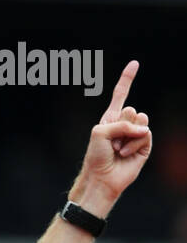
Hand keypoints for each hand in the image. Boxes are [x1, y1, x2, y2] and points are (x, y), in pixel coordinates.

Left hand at [71, 61, 151, 215]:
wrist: (100, 178)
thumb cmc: (95, 157)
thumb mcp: (100, 132)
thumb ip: (120, 123)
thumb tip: (144, 129)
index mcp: (111, 118)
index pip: (121, 94)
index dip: (127, 79)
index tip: (134, 63)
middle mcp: (124, 125)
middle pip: (131, 109)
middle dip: (120, 125)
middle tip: (111, 142)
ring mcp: (135, 135)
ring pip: (141, 119)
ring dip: (128, 135)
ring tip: (118, 149)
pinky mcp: (144, 146)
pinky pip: (146, 134)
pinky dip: (134, 144)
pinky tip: (124, 154)